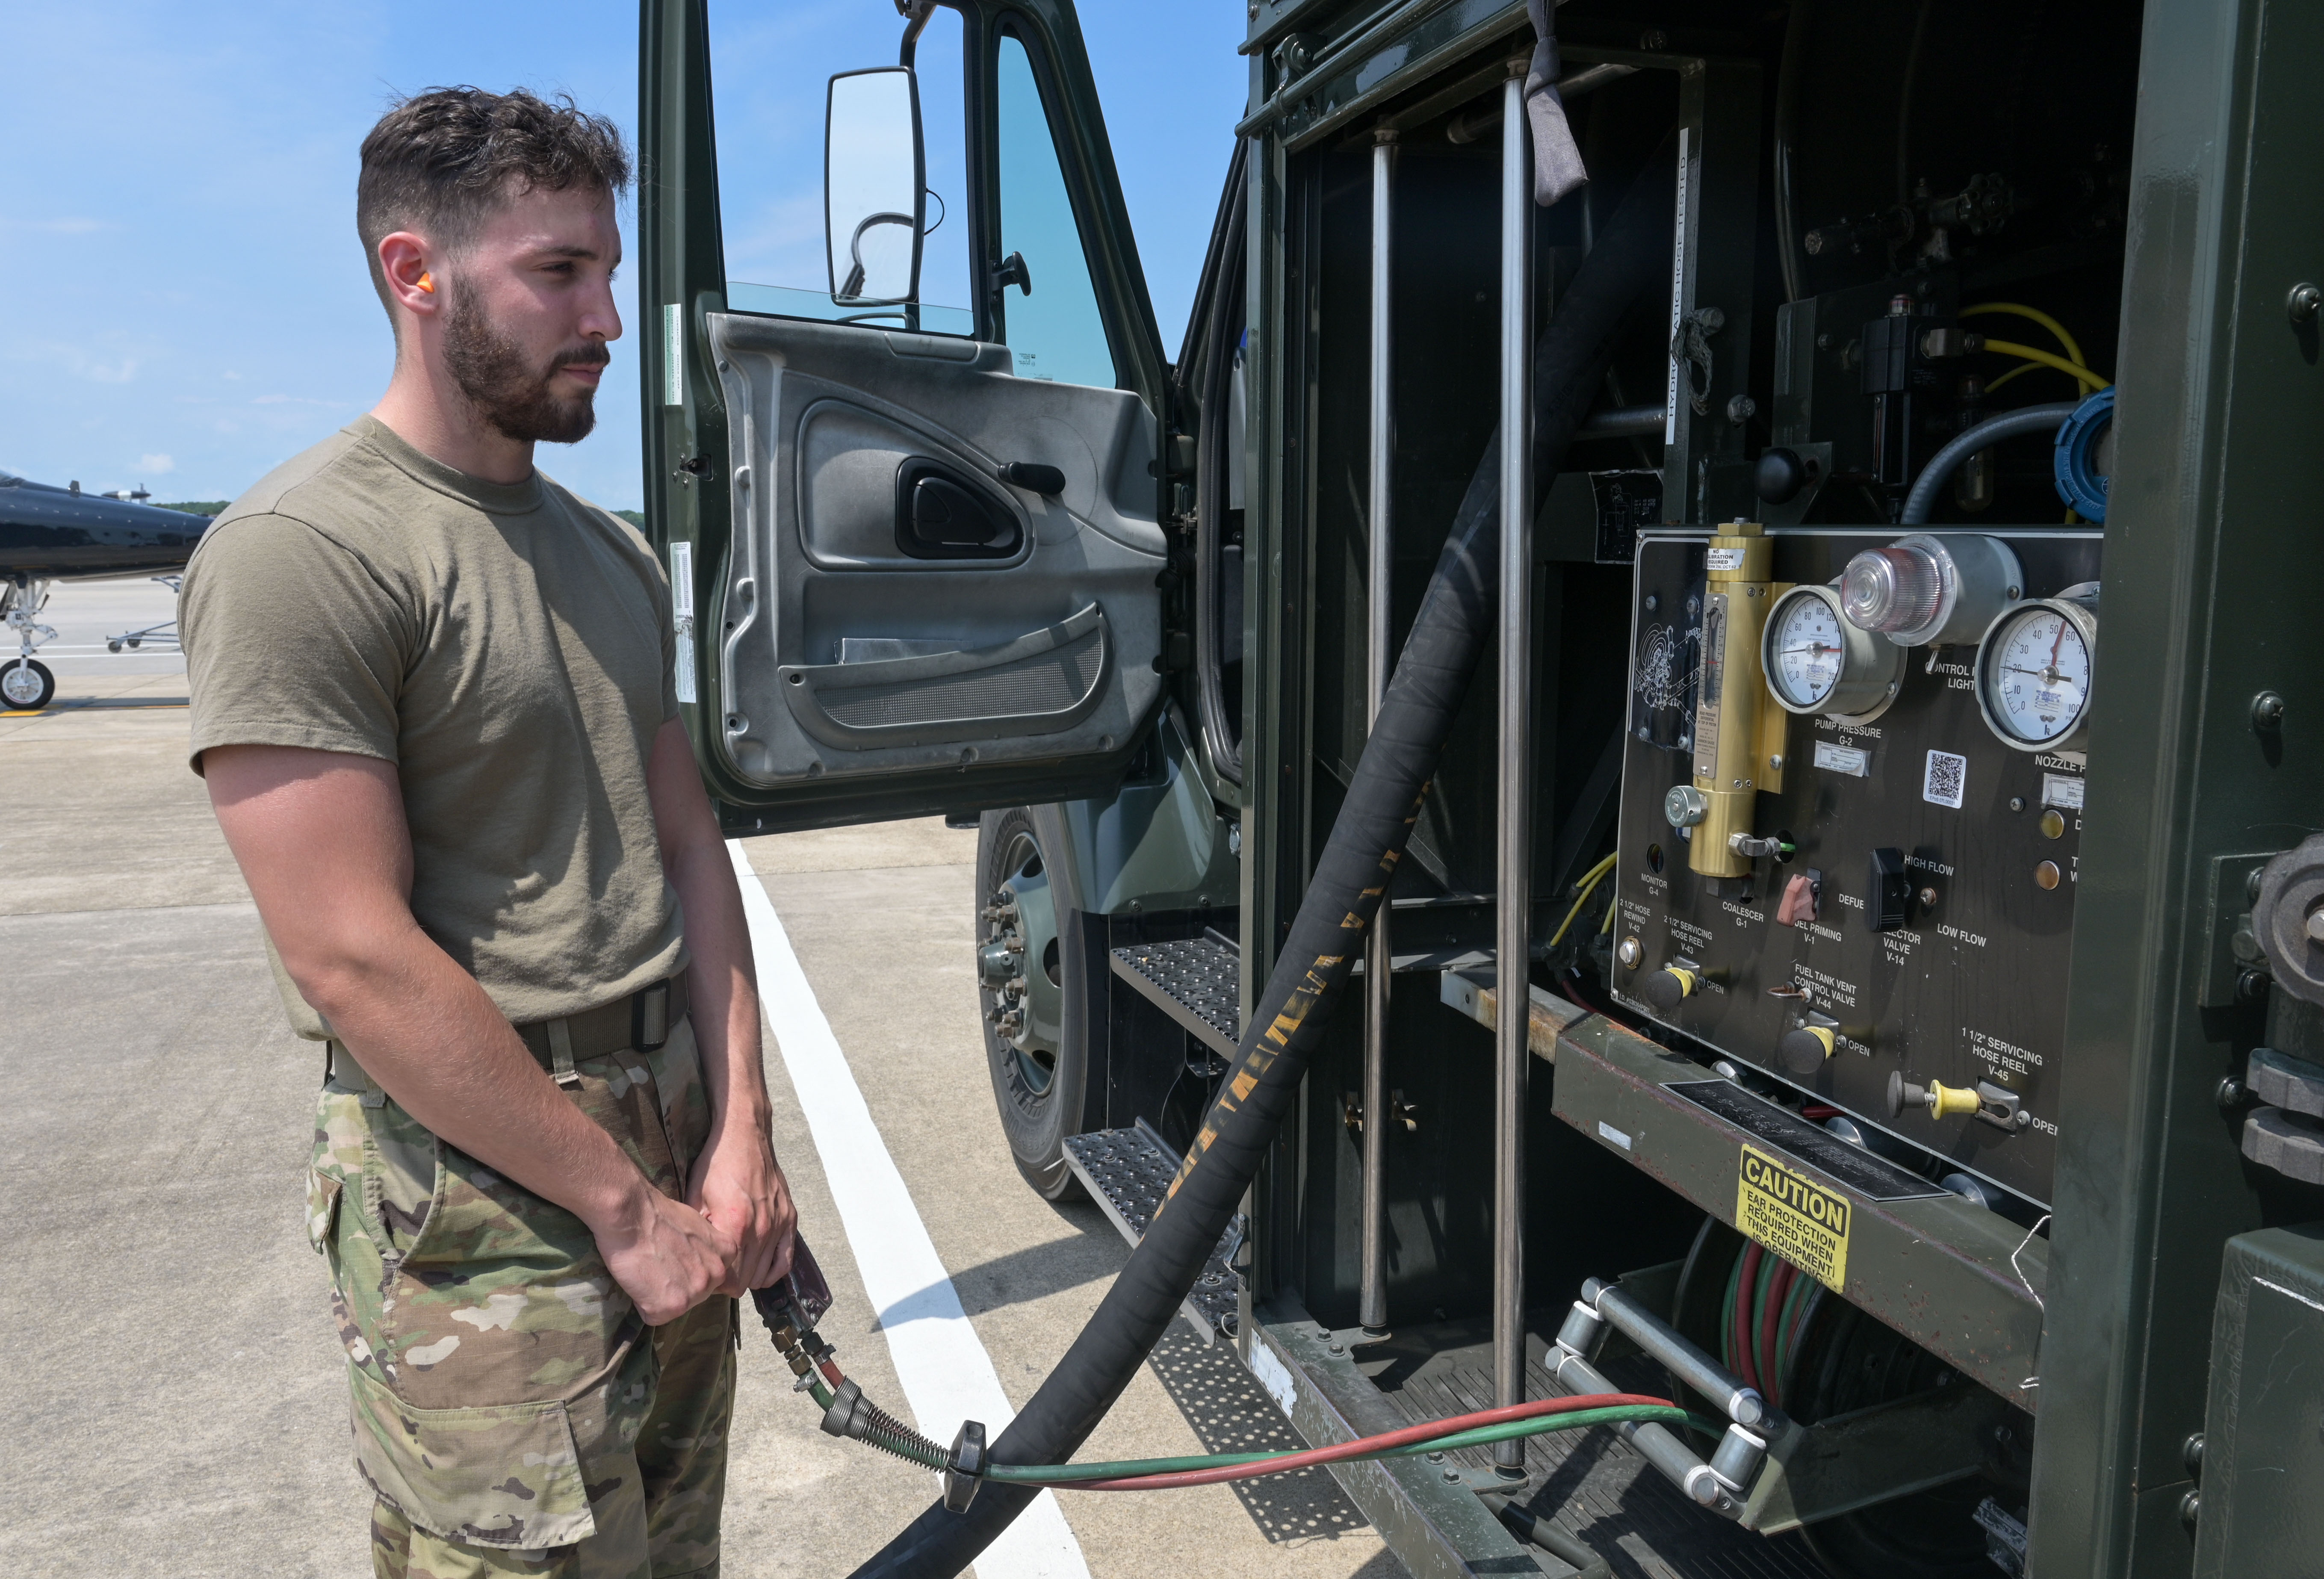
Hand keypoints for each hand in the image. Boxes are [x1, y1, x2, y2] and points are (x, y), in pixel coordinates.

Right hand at [588, 1175, 733, 1325]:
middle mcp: (717, 1275)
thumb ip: (707, 1247)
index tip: (675, 1257)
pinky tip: (639, 1280)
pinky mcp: (672, 1307)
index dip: (689, 1269)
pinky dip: (642, 1303)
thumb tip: (699, 1259)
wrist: (631, 1214)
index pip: (712, 1275)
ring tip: (648, 1269)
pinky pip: (653, 1315)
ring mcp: (696, 1293)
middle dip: (677, 1285)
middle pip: (695, 1294)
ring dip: (659, 1295)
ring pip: (675, 1306)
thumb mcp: (697, 1225)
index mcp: (727, 1253)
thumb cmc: (657, 1213)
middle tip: (658, 1263)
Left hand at [688, 1120, 796, 1295]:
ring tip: (733, 1265)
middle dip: (729, 1281)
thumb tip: (694, 1260)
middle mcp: (762, 1229)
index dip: (714, 1282)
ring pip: (765, 1274)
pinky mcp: (789, 1217)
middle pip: (746, 1281)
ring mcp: (779, 1224)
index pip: (728, 1279)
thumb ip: (697, 1233)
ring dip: (748, 1275)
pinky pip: (785, 1259)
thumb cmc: (716, 1164)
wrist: (745, 1135)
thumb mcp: (694, 1197)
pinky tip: (758, 1268)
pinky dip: (772, 1270)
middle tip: (715, 1269)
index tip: (704, 1271)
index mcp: (736, 1225)